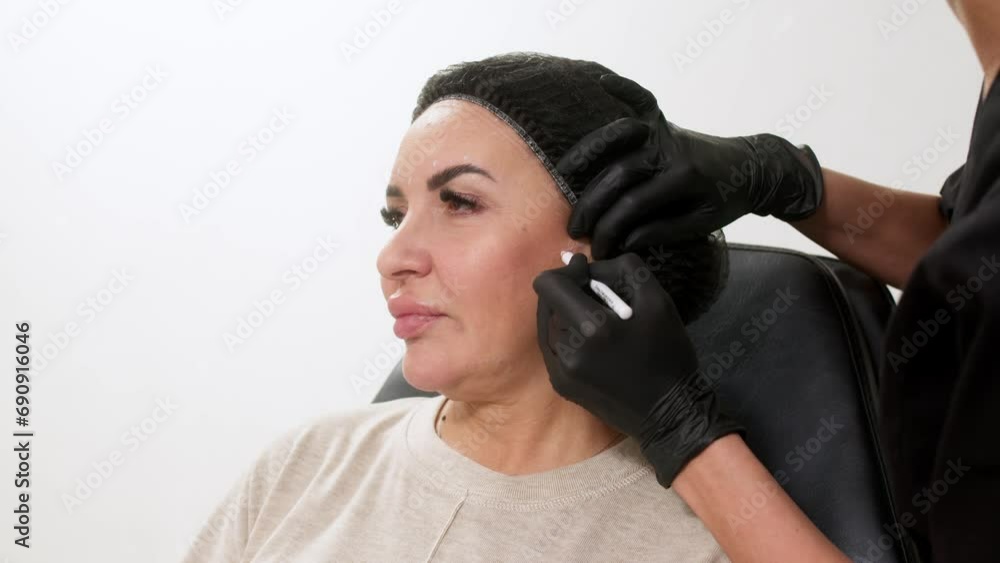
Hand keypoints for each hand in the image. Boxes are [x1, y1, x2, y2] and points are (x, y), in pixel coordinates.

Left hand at [532, 252, 743, 486]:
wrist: (670, 412)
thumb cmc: (668, 354)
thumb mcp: (658, 301)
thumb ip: (622, 269)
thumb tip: (587, 265)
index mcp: (592, 327)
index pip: (549, 284)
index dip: (567, 271)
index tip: (586, 272)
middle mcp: (568, 349)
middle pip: (547, 302)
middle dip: (568, 292)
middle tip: (598, 298)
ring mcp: (560, 370)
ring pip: (547, 323)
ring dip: (567, 314)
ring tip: (598, 321)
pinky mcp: (560, 384)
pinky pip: (551, 346)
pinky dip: (566, 335)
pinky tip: (591, 341)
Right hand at [556, 73, 823, 258]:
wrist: (751, 167)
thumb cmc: (725, 200)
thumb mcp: (700, 224)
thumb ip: (661, 230)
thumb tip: (621, 241)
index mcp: (684, 178)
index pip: (634, 205)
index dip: (611, 231)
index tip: (597, 250)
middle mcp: (671, 150)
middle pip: (619, 174)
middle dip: (592, 205)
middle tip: (575, 229)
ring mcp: (666, 131)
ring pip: (619, 134)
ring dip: (588, 151)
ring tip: (563, 173)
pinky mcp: (664, 122)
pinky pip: (641, 99)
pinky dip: (621, 86)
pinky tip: (599, 79)